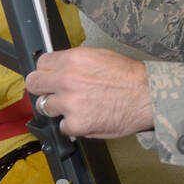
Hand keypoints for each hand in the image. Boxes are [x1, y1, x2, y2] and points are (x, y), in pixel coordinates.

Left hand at [25, 47, 153, 137]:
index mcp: (74, 59)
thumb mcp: (101, 57)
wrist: (148, 96)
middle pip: (34, 84)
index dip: (47, 71)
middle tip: (56, 93)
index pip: (41, 63)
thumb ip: (76, 62)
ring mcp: (69, 103)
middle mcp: (67, 79)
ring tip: (78, 107)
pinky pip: (62, 126)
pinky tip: (88, 118)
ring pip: (46, 106)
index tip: (51, 77)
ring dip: (59, 108)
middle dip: (43, 88)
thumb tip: (60, 68)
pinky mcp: (75, 124)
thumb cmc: (131, 77)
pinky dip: (73, 125)